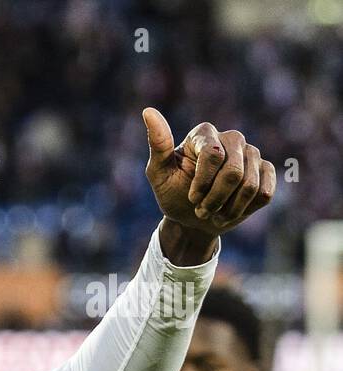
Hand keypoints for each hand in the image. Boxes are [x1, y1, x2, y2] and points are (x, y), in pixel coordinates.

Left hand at [143, 107, 275, 247]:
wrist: (192, 218)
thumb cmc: (173, 193)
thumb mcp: (158, 173)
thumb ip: (157, 145)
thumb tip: (147, 111)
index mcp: (204, 133)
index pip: (213, 155)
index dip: (202, 183)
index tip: (191, 198)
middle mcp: (232, 138)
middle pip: (234, 172)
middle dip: (215, 199)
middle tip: (201, 211)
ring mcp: (252, 153)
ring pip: (250, 185)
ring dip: (229, 209)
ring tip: (214, 213)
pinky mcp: (265, 170)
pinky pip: (264, 193)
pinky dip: (245, 209)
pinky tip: (232, 210)